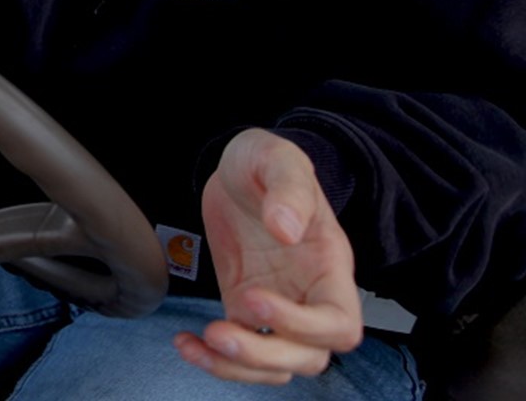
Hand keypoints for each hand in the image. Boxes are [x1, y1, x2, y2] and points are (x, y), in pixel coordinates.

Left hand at [174, 128, 363, 384]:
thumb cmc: (265, 163)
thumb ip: (288, 187)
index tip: (254, 297)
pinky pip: (241, 354)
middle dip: (265, 355)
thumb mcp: (276, 158)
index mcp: (330, 265)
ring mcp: (278, 308)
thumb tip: (286, 228)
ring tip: (201, 340)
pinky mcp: (244, 310)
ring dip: (240, 366)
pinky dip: (214, 360)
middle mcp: (310, 295)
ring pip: (277, 367)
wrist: (239, 173)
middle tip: (220, 329)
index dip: (302, 326)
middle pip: (310, 357)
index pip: (340, 324)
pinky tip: (185, 341)